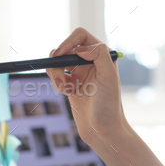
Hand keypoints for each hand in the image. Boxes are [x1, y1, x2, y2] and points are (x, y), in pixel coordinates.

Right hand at [46, 27, 126, 145]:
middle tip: (60, 77)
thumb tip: (81, 48)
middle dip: (58, 61)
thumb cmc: (109, 105)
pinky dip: (56, 82)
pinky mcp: (71, 84)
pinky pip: (55, 75)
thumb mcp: (109, 77)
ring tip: (62, 87)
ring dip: (55, 72)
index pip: (81, 36)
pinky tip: (65, 92)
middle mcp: (91, 61)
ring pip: (57, 61)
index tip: (60, 54)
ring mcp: (80, 72)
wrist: (103, 129)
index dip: (68, 42)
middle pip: (66, 48)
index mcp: (102, 55)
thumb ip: (99, 55)